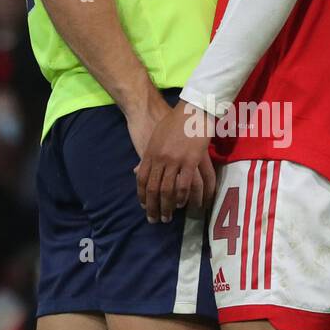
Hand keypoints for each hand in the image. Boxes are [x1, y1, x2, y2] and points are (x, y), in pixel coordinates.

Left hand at [135, 99, 216, 222]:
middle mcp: (160, 159)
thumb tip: (137, 170)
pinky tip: (183, 204)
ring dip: (167, 206)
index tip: (144, 207)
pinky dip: (183, 197)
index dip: (142, 196)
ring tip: (168, 217)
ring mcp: (175, 160)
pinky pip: (185, 184)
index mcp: (150, 153)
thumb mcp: (155, 138)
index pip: (141, 179)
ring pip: (167, 190)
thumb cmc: (174, 121)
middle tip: (155, 220)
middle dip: (153, 207)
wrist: (192, 109)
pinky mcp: (191, 161)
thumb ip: (148, 155)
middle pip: (153, 188)